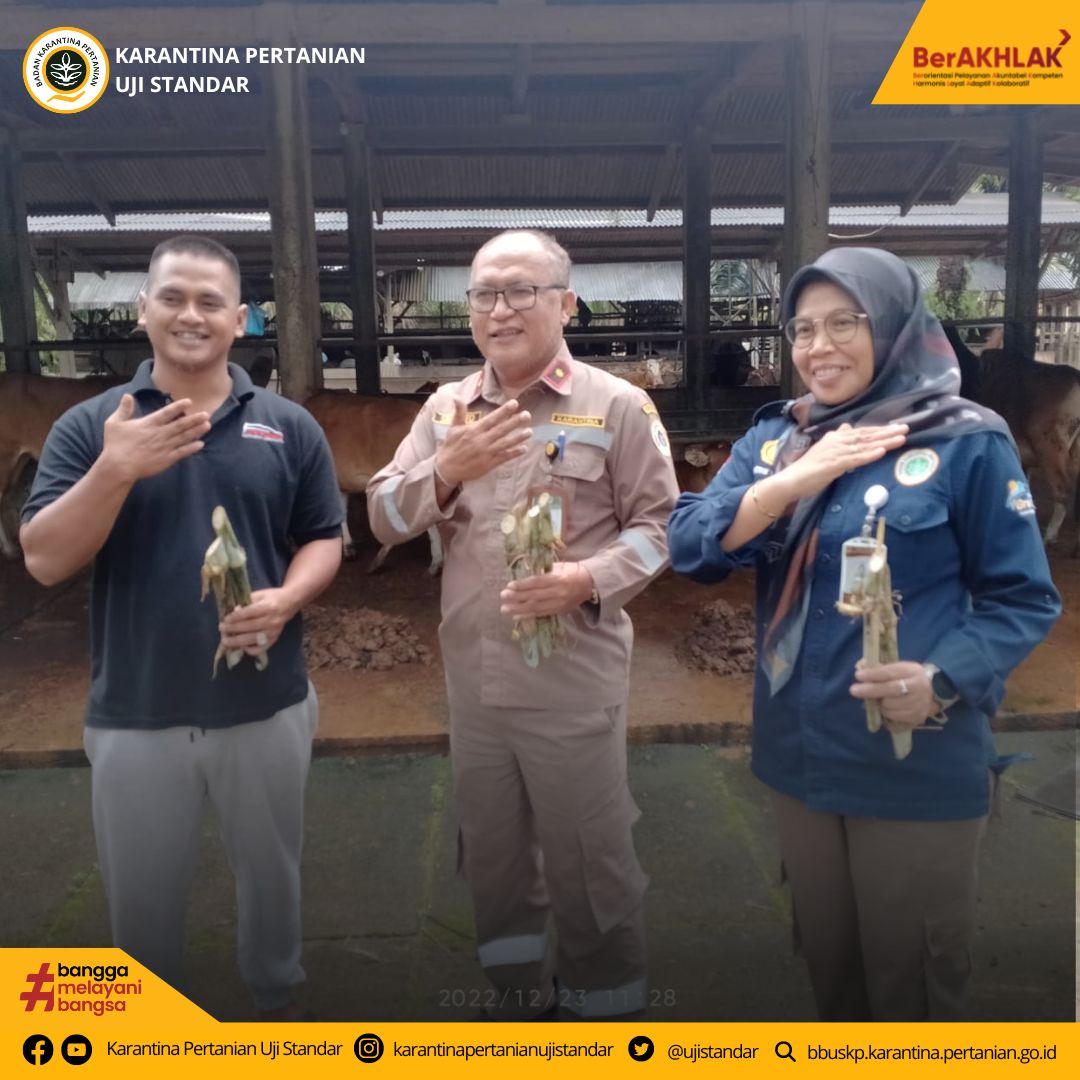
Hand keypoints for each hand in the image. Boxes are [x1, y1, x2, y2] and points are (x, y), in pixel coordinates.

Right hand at [99, 394, 210, 482]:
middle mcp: (159, 434)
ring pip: (184, 437)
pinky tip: (201, 444)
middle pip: (180, 424)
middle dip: (194, 419)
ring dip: (196, 431)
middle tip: (207, 414)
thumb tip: (127, 395)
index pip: (166, 413)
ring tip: (208, 425)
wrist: (118, 466)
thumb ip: (123, 409)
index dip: (178, 407)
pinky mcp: (166, 459)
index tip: (189, 402)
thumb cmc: (115, 445)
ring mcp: (164, 447)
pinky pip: (182, 452)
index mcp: (148, 424)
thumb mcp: (114, 423)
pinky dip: (192, 448)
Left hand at [219, 587, 297, 654]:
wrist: (289, 604)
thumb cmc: (271, 597)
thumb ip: (246, 602)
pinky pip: (260, 649)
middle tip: (221, 628)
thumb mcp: (259, 594)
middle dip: (233, 629)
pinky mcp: (274, 640)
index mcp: (268, 607)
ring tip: (225, 640)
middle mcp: (272, 621)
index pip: (249, 613)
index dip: (236, 617)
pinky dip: (249, 650)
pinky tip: (241, 646)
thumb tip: (232, 612)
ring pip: (252, 639)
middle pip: (249, 627)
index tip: (225, 619)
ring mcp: (273, 632)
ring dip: (236, 641)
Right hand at [435, 398, 531, 485]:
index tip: (514, 403)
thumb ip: (459, 412)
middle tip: (527, 415)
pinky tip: (524, 449)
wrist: (447, 468)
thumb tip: (456, 396)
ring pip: (505, 443)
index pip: (492, 418)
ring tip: (529, 432)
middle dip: (515, 422)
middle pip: (501, 430)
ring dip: (518, 438)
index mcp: (474, 430)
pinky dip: (514, 453)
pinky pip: (504, 457)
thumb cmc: (451, 446)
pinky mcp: (489, 464)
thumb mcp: (453, 427)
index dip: (504, 411)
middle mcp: (482, 440)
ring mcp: (487, 453)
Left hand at [500, 562, 593, 617]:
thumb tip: (525, 573)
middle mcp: (558, 593)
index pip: (537, 582)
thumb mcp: (560, 566)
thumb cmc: (573, 572)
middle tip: (502, 597)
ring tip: (505, 609)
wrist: (590, 585)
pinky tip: (516, 616)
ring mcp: (559, 604)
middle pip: (534, 596)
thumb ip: (544, 570)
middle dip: (517, 597)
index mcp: (559, 579)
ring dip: (518, 609)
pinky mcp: (559, 611)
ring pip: (536, 607)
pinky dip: (527, 616)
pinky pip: (541, 614)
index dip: (522, 585)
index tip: (509, 586)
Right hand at [772, 422, 907, 503]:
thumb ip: (837, 440)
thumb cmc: (808, 469)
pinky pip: (855, 459)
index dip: (880, 429)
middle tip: (906, 428)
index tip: (897, 427)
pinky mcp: (834, 464)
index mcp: (835, 438)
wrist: (791, 480)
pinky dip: (869, 455)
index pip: (862, 432)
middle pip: (866, 435)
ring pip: (864, 445)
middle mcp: (836, 441)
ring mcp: (835, 452)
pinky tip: (881, 451)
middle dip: (887, 432)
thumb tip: (847, 427)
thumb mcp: (825, 451)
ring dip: (883, 441)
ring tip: (900, 438)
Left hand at [849, 659, 936, 728]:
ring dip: (879, 703)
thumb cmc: (909, 678)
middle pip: (891, 689)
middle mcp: (918, 687)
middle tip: (854, 690)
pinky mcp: (917, 717)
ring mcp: (919, 703)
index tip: (858, 676)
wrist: (934, 692)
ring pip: (891, 705)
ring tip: (879, 699)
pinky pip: (894, 716)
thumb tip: (860, 668)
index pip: (890, 672)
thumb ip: (881, 669)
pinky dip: (886, 712)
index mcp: (912, 671)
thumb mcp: (899, 668)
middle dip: (870, 690)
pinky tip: (887, 706)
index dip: (873, 674)